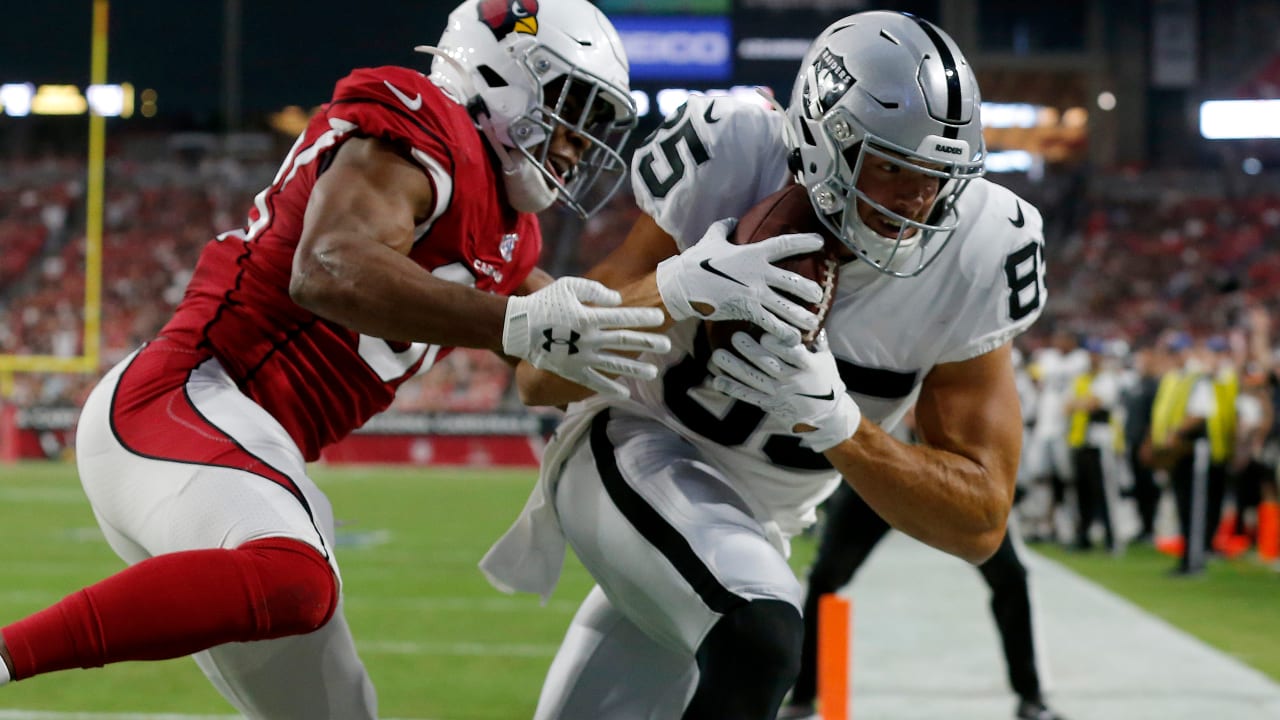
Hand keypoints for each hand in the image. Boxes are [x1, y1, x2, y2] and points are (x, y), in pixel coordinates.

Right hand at [503, 277, 671, 396]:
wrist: (518, 328)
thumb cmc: (544, 303)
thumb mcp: (568, 286)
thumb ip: (596, 291)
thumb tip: (618, 301)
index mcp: (589, 317)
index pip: (624, 318)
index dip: (643, 318)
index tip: (660, 319)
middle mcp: (589, 339)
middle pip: (625, 342)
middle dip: (648, 343)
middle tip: (667, 345)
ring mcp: (582, 358)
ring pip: (615, 365)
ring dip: (636, 369)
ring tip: (653, 372)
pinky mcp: (572, 372)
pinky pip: (595, 383)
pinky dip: (610, 388)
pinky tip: (626, 393)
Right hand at [655, 218, 824, 344]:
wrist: (681, 285)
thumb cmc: (695, 261)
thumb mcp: (710, 238)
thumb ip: (724, 227)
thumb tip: (732, 220)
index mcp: (753, 253)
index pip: (785, 244)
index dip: (804, 242)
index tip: (820, 243)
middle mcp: (758, 273)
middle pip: (793, 281)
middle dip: (810, 289)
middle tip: (820, 296)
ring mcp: (754, 293)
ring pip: (786, 306)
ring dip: (801, 316)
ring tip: (813, 324)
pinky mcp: (746, 310)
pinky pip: (770, 323)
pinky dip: (783, 332)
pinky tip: (793, 339)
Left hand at [710, 331, 860, 451]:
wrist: (826, 416)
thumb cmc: (825, 380)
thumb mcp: (825, 359)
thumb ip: (817, 338)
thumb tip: (810, 313)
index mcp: (809, 366)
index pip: (793, 354)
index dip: (779, 345)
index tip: (765, 334)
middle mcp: (794, 381)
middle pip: (769, 365)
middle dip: (751, 351)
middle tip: (735, 337)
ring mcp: (780, 394)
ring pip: (754, 379)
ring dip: (734, 367)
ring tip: (717, 355)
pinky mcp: (770, 404)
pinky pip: (749, 396)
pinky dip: (732, 389)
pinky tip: (717, 380)